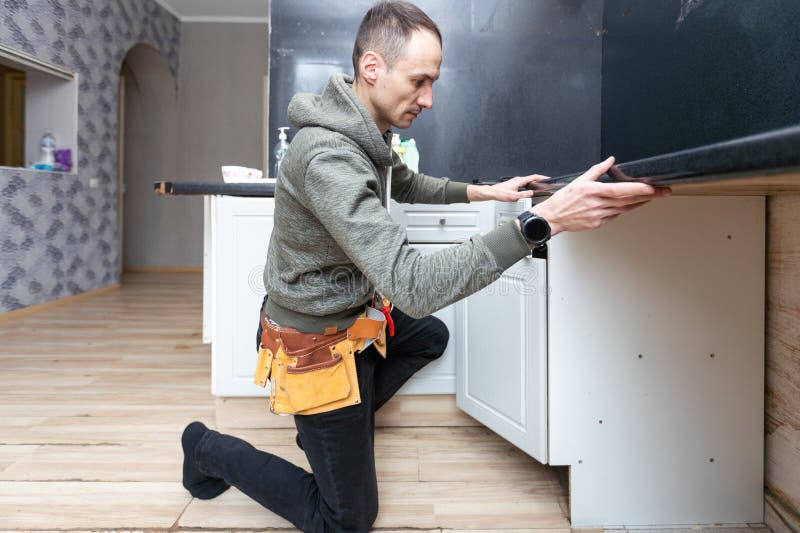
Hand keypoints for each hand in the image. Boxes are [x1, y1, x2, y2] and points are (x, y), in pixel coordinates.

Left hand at [467, 174, 548, 201]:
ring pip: (527, 181)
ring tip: (539, 186)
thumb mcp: (514, 196)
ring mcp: (515, 181)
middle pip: (531, 178)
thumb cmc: (500, 193)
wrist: (492, 192)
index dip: (541, 177)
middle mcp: (518, 180)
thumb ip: (524, 195)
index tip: (547, 178)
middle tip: (545, 183)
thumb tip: (531, 193)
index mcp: (519, 181)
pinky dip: (528, 185)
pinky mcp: (513, 184)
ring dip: (533, 182)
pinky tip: (528, 189)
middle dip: (539, 180)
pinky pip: (523, 183)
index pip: (533, 177)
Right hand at [532, 156, 670, 235]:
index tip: (652, 187)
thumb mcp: (578, 181)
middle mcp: (598, 204)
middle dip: (648, 196)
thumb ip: (596, 170)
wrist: (553, 218)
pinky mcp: (599, 223)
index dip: (638, 189)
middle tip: (663, 191)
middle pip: (628, 200)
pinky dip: (626, 209)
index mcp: (593, 191)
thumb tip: (610, 160)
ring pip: (625, 209)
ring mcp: (599, 215)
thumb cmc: (563, 200)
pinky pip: (616, 215)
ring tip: (652, 197)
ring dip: (640, 203)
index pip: (620, 190)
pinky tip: (632, 205)